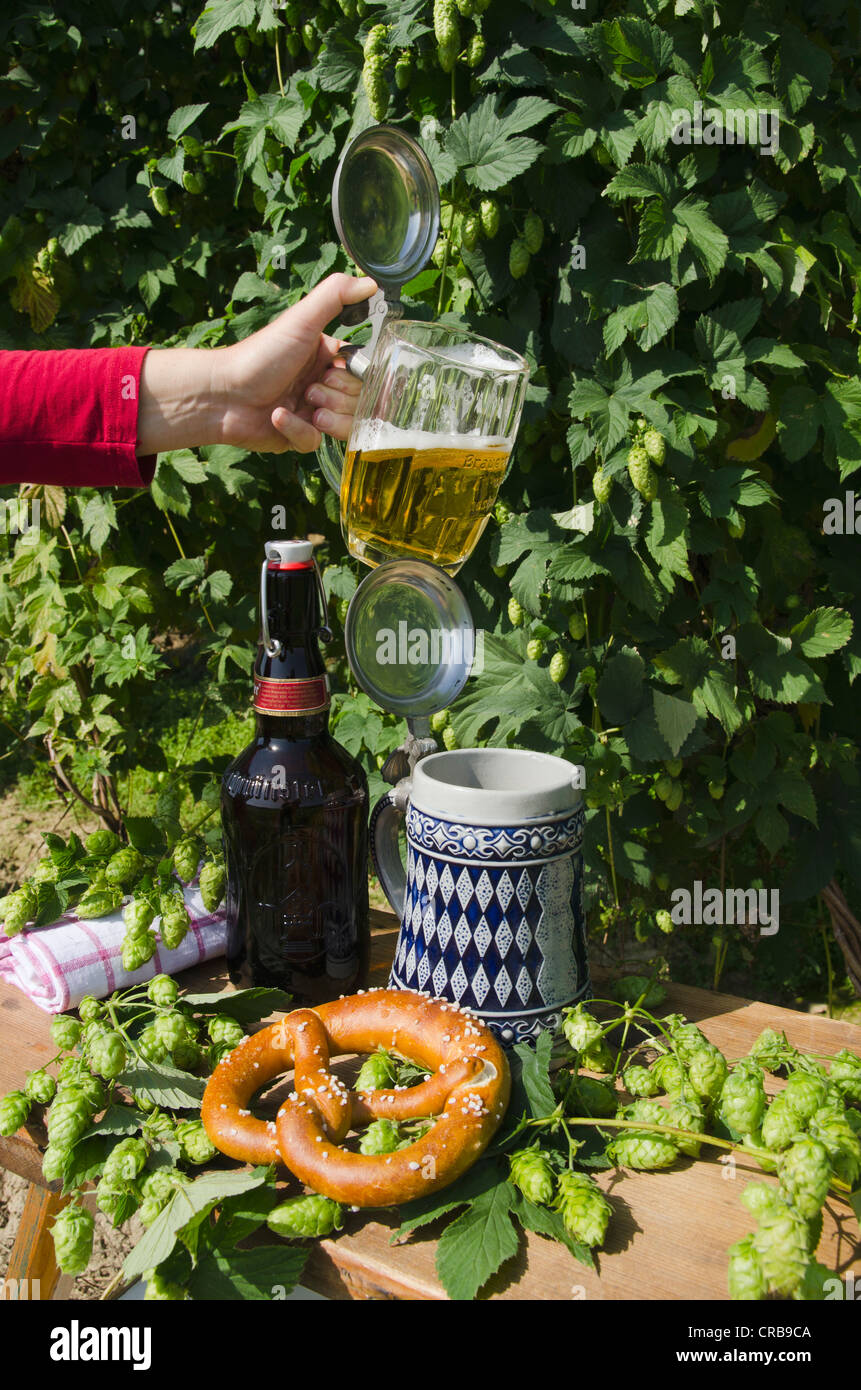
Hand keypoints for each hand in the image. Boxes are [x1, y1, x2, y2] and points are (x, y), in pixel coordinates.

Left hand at [217, 272, 377, 452]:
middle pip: (358, 403)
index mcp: (327, 358)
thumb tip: (372, 282)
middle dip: (336, 398)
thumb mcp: (301, 321)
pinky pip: (314, 442)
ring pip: (344, 427)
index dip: (354, 379)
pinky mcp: (297, 437)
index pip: (364, 375)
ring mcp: (311, 412)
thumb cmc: (260, 355)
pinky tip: (278, 416)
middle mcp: (322, 384)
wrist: (222, 393)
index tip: (332, 373)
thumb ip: (335, 296)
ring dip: (325, 415)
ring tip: (301, 404)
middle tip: (309, 389)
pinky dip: (297, 430)